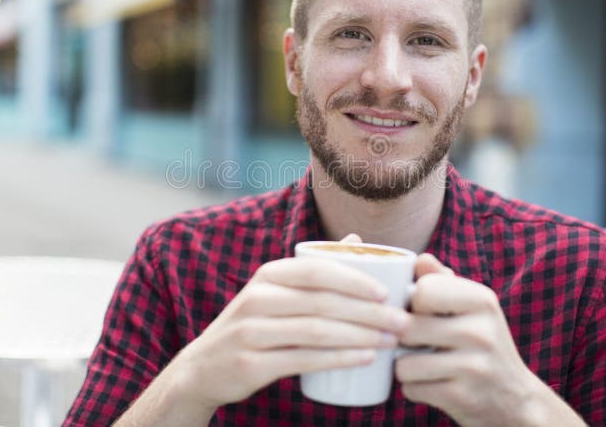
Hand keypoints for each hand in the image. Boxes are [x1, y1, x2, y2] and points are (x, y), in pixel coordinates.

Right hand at [171, 234, 408, 413]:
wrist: (203, 368)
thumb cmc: (255, 326)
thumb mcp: (275, 291)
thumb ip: (315, 268)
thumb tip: (357, 239)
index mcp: (268, 276)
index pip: (318, 270)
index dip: (356, 279)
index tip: (389, 291)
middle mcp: (257, 299)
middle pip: (323, 302)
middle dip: (369, 312)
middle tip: (402, 322)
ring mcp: (251, 332)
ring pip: (316, 331)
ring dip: (361, 336)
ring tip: (391, 341)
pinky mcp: (251, 364)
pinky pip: (303, 360)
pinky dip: (338, 359)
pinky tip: (364, 359)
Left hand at [395, 254, 584, 425]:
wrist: (514, 398)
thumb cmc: (481, 342)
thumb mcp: (471, 307)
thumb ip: (442, 281)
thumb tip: (420, 259)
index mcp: (482, 300)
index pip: (423, 290)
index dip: (414, 304)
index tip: (424, 313)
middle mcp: (481, 331)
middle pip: (407, 328)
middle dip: (403, 338)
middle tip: (418, 343)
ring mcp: (474, 367)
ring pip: (404, 364)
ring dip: (406, 367)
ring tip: (424, 365)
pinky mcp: (464, 398)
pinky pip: (412, 389)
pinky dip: (415, 388)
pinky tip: (433, 384)